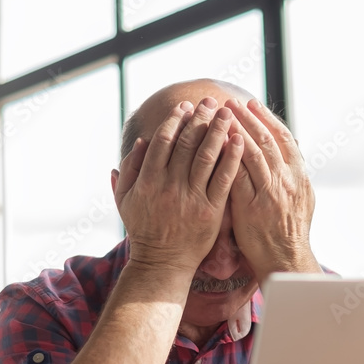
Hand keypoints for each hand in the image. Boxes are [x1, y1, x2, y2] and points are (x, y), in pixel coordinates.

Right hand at [113, 99, 244, 274]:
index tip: (185, 107)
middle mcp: (170, 186)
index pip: (163, 141)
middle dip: (200, 118)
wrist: (163, 262)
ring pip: (207, 156)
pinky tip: (238, 140)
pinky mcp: (211, 210)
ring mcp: (191, 197)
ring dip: (217, 130)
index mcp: (148, 180)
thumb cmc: (143, 230)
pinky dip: (231, 157)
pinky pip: (224, 178)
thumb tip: (141, 141)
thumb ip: (129, 170)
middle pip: (187, 143)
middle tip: (210, 101)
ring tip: (227, 112)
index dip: (175, 121)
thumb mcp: (125, 200)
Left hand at [225, 98, 319, 282]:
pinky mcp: (251, 207)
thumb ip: (293, 175)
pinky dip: (225, 158)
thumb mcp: (302, 200)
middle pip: (265, 141)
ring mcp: (269, 194)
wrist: (286, 261)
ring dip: (234, 131)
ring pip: (250, 154)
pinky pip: (236, 176)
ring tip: (219, 116)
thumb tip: (289, 153)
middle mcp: (286, 181)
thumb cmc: (290, 233)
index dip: (267, 119)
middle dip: (247, 118)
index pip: (283, 139)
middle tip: (230, 102)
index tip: (252, 104)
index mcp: (299, 176)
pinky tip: (213, 147)